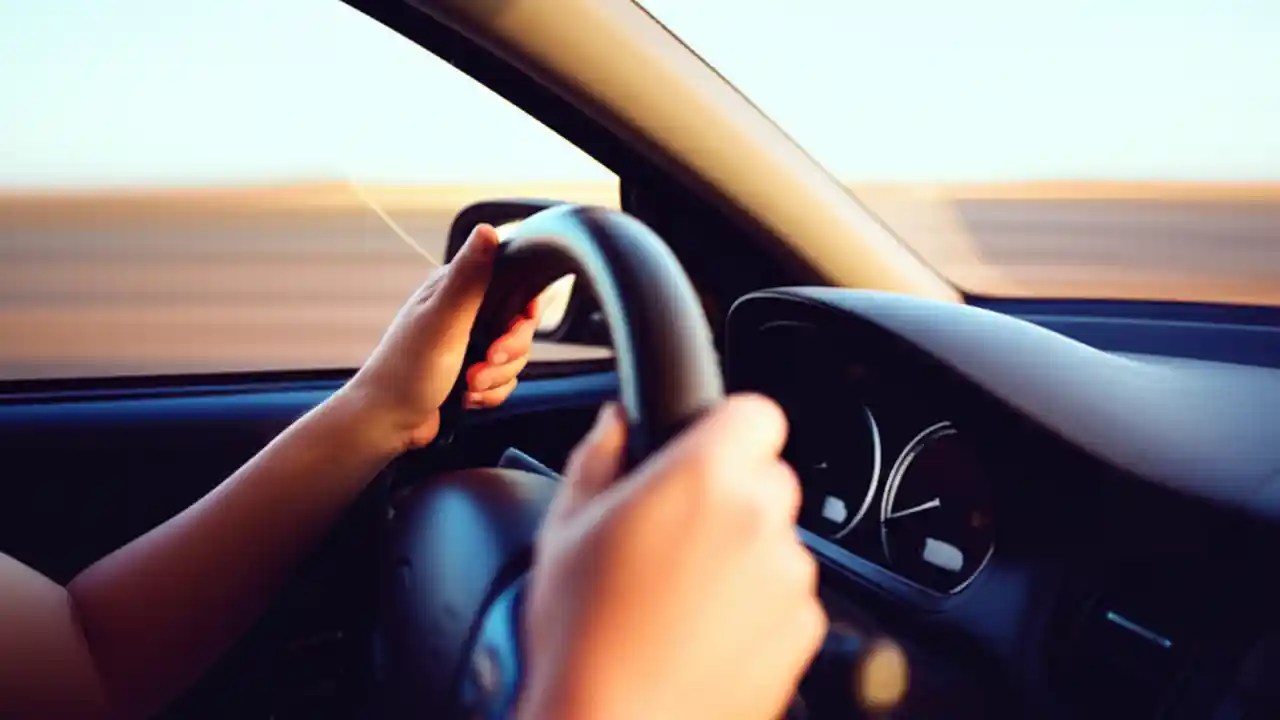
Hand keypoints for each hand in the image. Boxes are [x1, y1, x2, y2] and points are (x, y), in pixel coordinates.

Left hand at [345, 224, 538, 449]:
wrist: (386, 422)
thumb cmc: (407, 370)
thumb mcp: (443, 319)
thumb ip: (469, 276)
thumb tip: (487, 229)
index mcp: (455, 289)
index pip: (513, 284)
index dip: (523, 310)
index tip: (512, 327)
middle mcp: (462, 312)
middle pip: (519, 326)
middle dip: (508, 352)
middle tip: (485, 362)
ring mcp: (467, 344)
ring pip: (514, 357)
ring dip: (496, 377)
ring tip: (469, 385)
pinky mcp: (470, 372)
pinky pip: (503, 380)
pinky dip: (490, 393)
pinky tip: (468, 398)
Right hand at [520, 395, 826, 719]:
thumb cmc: (583, 639)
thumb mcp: (565, 531)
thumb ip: (598, 457)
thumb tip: (616, 423)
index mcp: (704, 477)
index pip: (755, 414)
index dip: (726, 429)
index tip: (703, 451)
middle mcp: (760, 519)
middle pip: (768, 477)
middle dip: (730, 495)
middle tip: (675, 535)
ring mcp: (789, 577)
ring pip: (777, 539)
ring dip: (743, 553)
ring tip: (682, 597)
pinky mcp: (804, 629)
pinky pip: (787, 595)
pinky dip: (758, 605)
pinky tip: (703, 632)